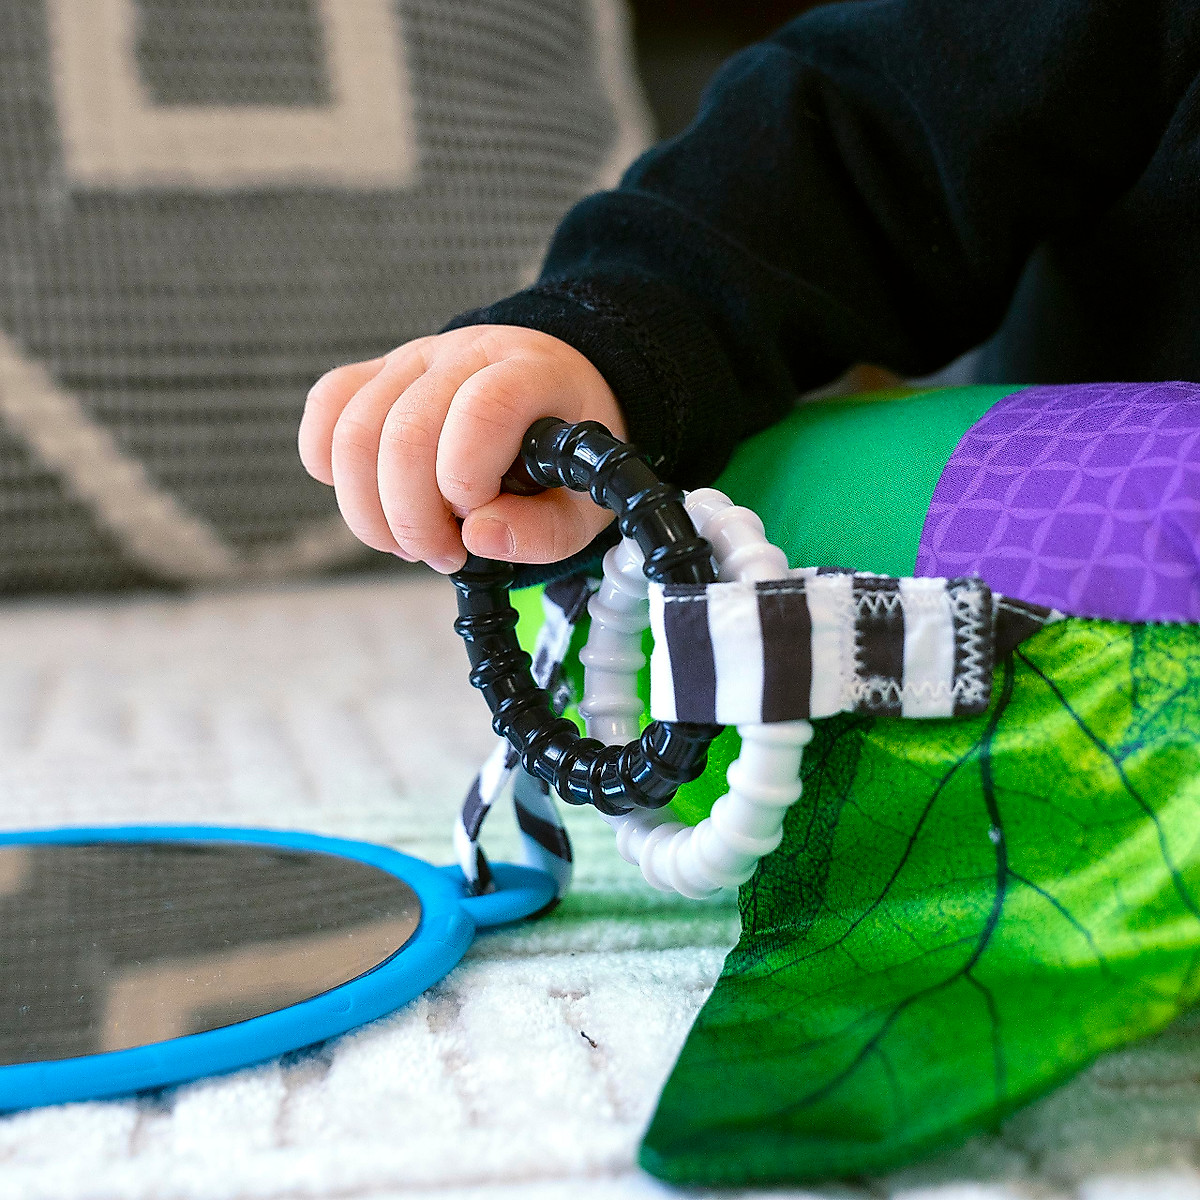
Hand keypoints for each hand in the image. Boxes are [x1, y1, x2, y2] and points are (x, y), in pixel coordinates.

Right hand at [298, 325, 626, 572]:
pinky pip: (327, 405)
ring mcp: (415, 358)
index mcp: (531, 374)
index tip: (475, 521)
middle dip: (412, 518)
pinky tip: (369, 501)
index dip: (464, 479)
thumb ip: (544, 531)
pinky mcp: (378, 372)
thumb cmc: (565, 457)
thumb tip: (478, 538)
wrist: (552, 396)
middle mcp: (467, 354)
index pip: (481, 410)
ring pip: (354, 430)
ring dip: (369, 510)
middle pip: (404, 432)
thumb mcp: (584, 506)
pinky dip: (329, 464)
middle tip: (442, 554)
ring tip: (410, 542)